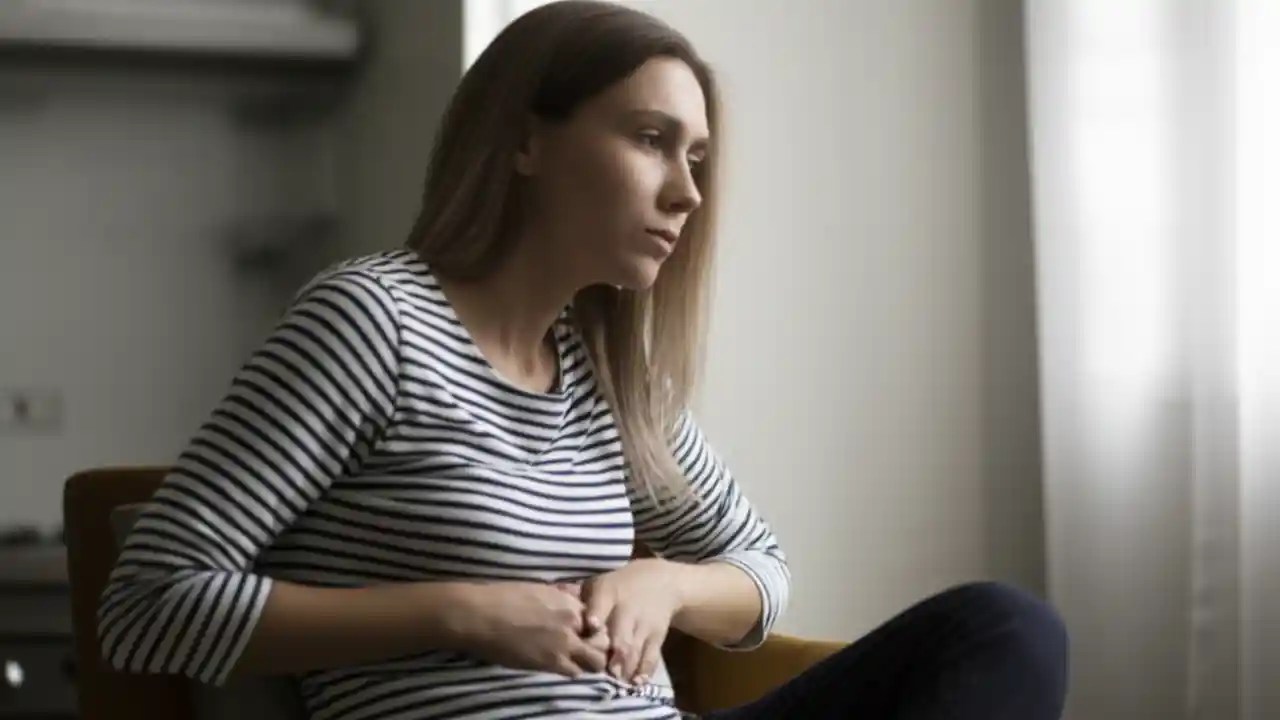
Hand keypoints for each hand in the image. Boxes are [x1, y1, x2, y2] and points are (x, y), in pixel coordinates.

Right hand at [452, 581, 610, 677]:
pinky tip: (561, 665)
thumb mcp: (538, 588)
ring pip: (595, 660)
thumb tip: (569, 598)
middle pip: (602, 638)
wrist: (481, 616)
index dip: (591, 625)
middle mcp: (573, 621)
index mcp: (568, 601)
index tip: (583, 630)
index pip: (596, 616)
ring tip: (576, 659)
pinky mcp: (552, 662)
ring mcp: (564, 644)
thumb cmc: (502, 597)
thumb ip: (559, 597)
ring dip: (588, 660)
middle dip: (597, 643)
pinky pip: (575, 672)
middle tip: (584, 647)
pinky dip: (573, 670)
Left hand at [579, 558, 686, 685]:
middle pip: (620, 632)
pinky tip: (636, 681)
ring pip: (634, 647)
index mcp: (609, 594)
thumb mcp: (599, 583)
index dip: (597, 614)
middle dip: (612, 651)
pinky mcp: (656, 638)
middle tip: (603, 668)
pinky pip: (651, 656)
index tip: (591, 626)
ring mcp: (643, 625)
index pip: (602, 604)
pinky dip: (644, 670)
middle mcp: (627, 610)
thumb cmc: (619, 586)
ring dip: (625, 665)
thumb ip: (577, 596)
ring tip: (616, 679)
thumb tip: (553, 597)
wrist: (661, 583)